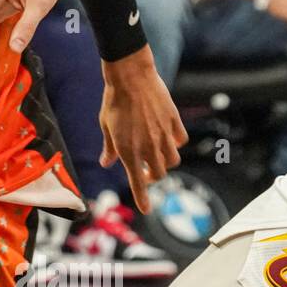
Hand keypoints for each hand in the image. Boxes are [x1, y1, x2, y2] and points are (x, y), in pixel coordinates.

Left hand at [98, 47, 188, 212]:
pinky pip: (181, 141)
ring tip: (156, 155)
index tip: (146, 210)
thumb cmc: (113, 102)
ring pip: (173, 160)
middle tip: (146, 171)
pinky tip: (167, 138)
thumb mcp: (106, 127)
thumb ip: (109, 148)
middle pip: (159, 174)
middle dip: (153, 176)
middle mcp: (148, 146)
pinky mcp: (174, 122)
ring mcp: (164, 135)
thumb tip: (106, 163)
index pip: (137, 182)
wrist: (130, 77)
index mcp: (128, 151)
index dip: (142, 198)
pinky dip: (175, 144)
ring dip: (165, 162)